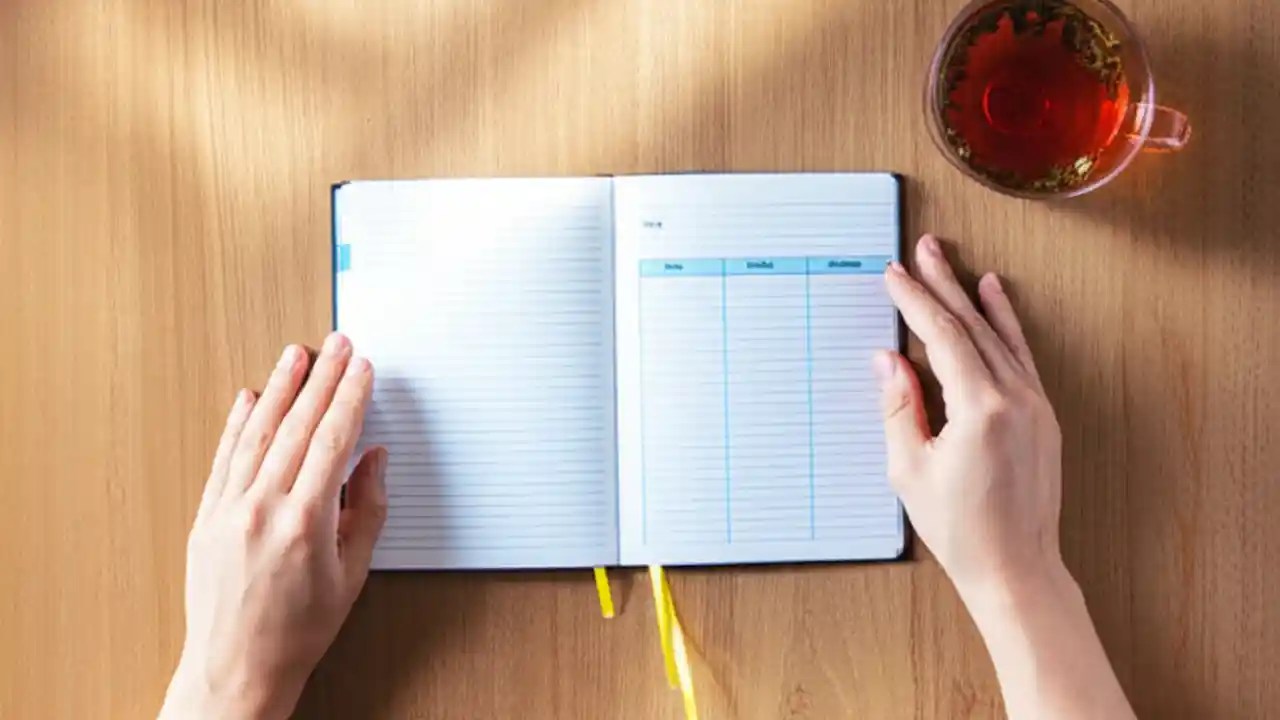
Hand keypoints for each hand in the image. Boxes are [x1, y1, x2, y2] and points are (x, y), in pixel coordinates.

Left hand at [160, 333, 387, 719]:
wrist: (237, 667)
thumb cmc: (299, 630)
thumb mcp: (352, 574)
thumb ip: (367, 511)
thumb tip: (373, 461)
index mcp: (305, 522)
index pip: (332, 440)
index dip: (350, 398)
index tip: (362, 369)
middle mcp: (262, 508)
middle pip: (297, 426)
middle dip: (322, 379)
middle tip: (338, 345)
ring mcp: (229, 509)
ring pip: (258, 433)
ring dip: (280, 388)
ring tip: (296, 355)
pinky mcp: (206, 516)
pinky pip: (224, 458)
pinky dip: (237, 424)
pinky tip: (250, 398)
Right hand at [875, 234, 1062, 600]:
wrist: (1017, 568)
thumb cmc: (962, 530)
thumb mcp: (910, 469)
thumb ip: (898, 406)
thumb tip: (888, 359)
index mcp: (981, 410)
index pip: (942, 337)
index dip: (915, 301)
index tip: (895, 274)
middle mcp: (1016, 399)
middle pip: (972, 326)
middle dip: (942, 284)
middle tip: (923, 249)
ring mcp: (1035, 405)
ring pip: (999, 336)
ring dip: (972, 297)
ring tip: (953, 264)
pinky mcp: (1042, 416)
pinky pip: (1021, 356)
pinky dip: (1006, 324)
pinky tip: (995, 299)